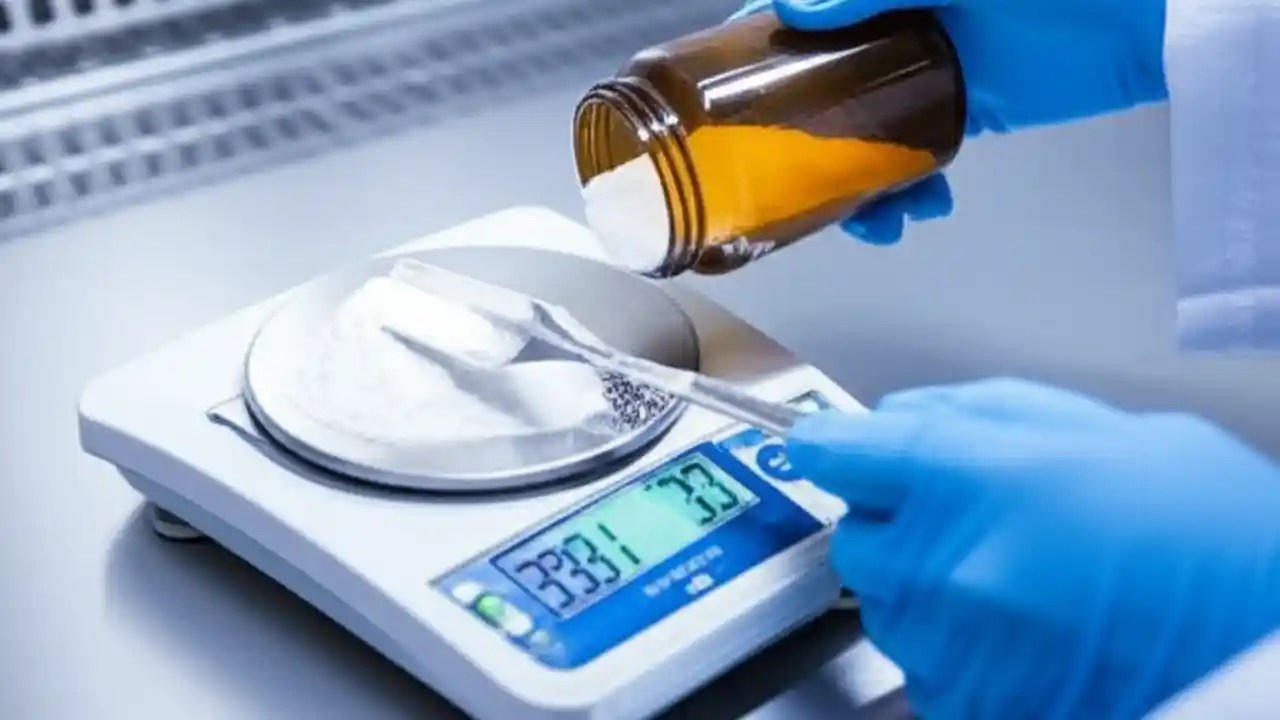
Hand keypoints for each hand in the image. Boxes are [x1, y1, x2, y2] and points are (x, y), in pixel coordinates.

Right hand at [734, 0, 1167, 242]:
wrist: (1148, 12)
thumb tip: (795, 4)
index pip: (789, 22)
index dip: (745, 60)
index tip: (715, 101)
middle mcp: (886, 27)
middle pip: (809, 94)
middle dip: (790, 149)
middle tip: (783, 190)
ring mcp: (921, 71)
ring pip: (855, 137)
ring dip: (849, 186)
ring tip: (871, 218)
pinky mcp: (961, 112)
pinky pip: (911, 159)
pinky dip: (906, 192)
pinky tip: (919, 208)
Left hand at [786, 379, 1279, 717]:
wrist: (1265, 667)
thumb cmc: (1210, 540)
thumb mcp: (1112, 434)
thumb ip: (987, 415)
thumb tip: (906, 415)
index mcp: (972, 482)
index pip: (842, 452)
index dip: (832, 444)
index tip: (828, 444)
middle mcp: (942, 571)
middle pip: (854, 538)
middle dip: (894, 524)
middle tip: (967, 521)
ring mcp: (947, 652)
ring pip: (886, 607)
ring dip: (926, 590)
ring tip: (1020, 584)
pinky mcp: (963, 710)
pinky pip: (924, 666)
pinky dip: (957, 648)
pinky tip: (1028, 636)